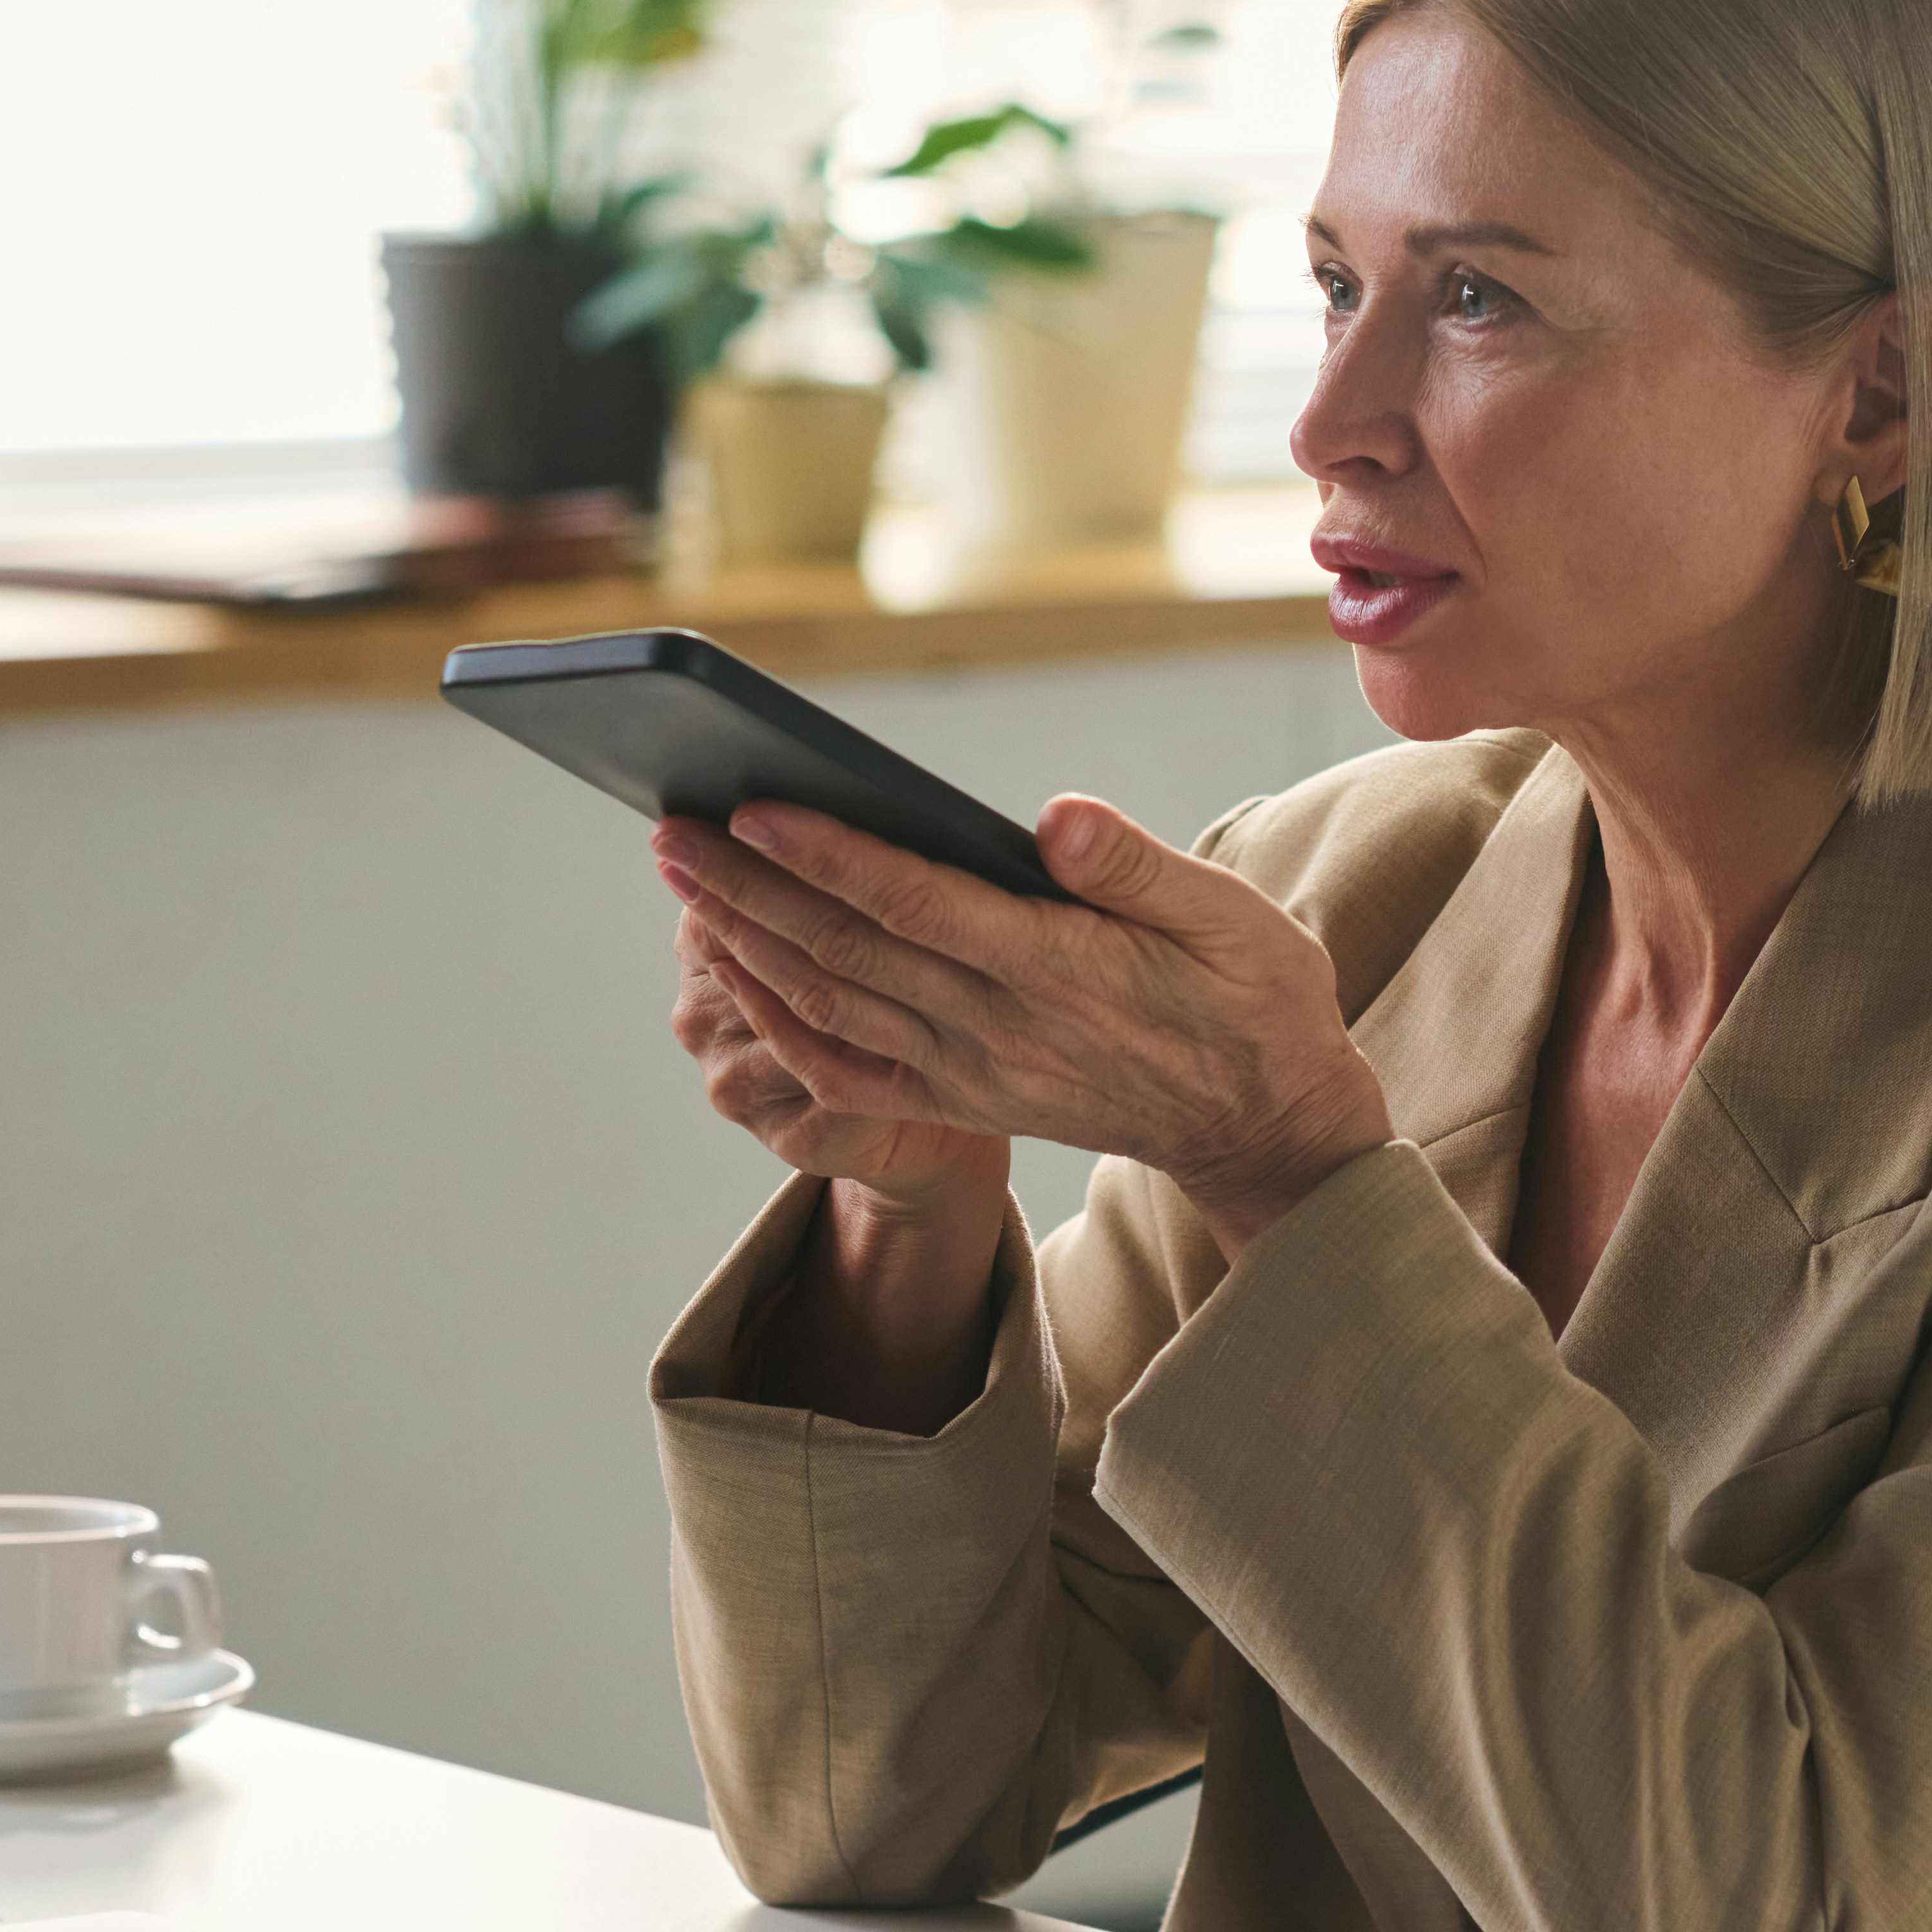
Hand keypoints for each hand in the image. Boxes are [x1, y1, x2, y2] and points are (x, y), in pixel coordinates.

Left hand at [653, 795, 1394, 1252]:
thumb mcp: (1233, 920)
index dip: (827, 856)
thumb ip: (1138, 868)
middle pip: (847, 952)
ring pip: (831, 1005)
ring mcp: (971, 1074)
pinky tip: (736, 974)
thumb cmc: (1252, 1001)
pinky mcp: (960, 1102)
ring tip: (681, 879)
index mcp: (1059, 971)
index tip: (753, 805)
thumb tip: (1056, 817)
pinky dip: (778, 1022)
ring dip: (746, 942)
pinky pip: (845, 1071)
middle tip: (670, 827)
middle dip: (749, 887)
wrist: (1261, 1125)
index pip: (916, 906)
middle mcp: (998, 1030)